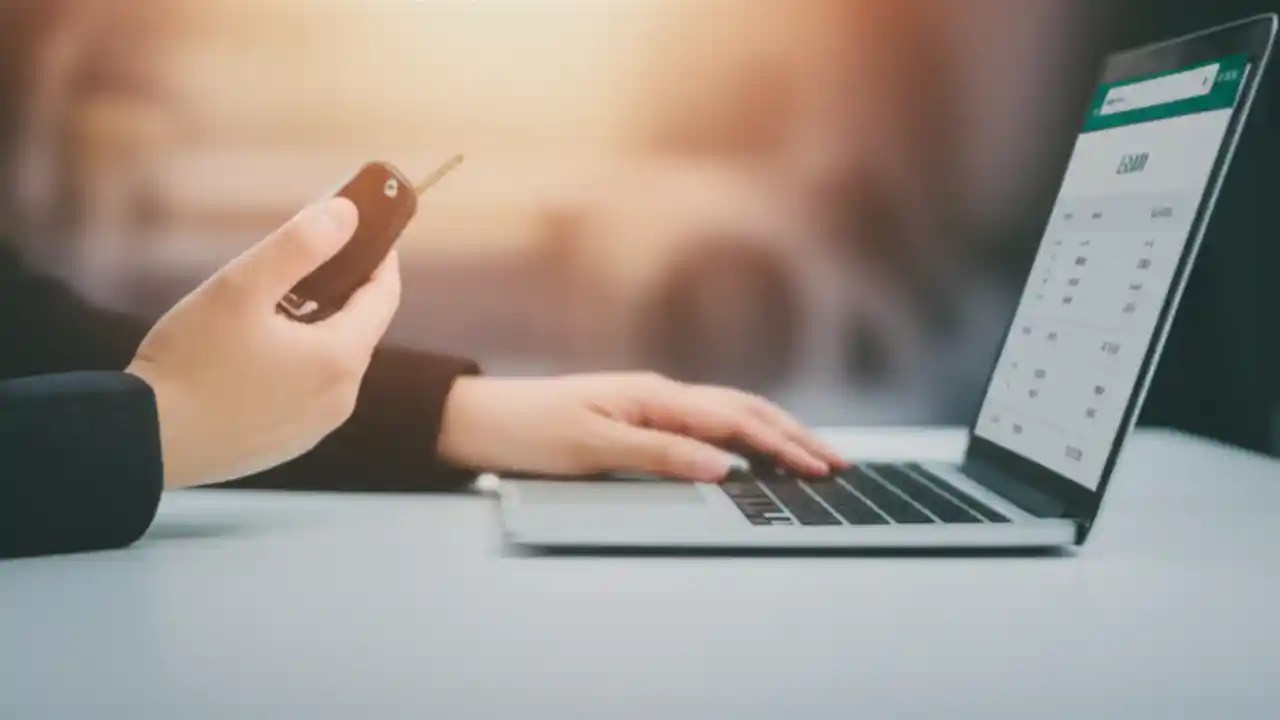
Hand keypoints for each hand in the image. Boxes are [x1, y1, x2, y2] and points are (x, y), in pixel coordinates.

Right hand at [126, 198, 400, 488]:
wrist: (144, 442)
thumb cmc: (191, 362)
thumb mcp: (242, 286)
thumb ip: (299, 245)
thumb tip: (349, 214)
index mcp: (341, 358)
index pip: (384, 297)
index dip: (380, 259)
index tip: (367, 230)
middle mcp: (341, 398)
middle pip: (358, 330)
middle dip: (341, 291)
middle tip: (303, 262)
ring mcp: (316, 427)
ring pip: (331, 362)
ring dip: (315, 329)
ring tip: (270, 307)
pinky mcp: (288, 444)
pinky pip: (306, 392)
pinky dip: (295, 365)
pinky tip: (253, 354)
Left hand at [437, 373, 843, 482]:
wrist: (478, 419)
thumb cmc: (527, 431)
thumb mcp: (592, 449)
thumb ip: (660, 454)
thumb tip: (722, 467)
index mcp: (653, 397)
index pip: (735, 420)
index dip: (782, 446)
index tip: (819, 468)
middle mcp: (657, 394)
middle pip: (743, 411)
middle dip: (794, 436)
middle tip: (837, 462)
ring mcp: (649, 402)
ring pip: (728, 412)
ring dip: (773, 431)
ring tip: (810, 451)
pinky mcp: (637, 416)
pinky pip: (704, 421)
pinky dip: (741, 433)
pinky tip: (750, 446)